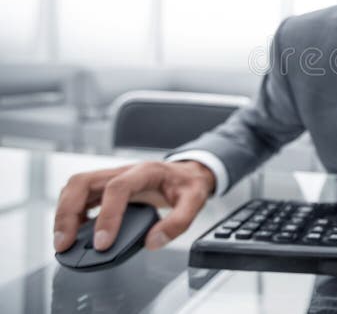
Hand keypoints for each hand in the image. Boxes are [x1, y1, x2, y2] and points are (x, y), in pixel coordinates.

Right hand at [53, 160, 214, 252]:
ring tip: (63, 241)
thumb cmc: (188, 185)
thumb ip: (178, 223)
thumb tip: (153, 243)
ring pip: (76, 187)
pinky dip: (71, 212)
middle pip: (84, 182)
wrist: (188, 173)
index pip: (118, 188)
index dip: (107, 215)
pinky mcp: (106, 187)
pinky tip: (74, 231)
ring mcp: (112, 176)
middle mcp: (124, 171)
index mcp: (146, 172)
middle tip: (65, 243)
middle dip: (68, 212)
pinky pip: (80, 195)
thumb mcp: (195, 201)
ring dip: (64, 212)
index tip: (102, 243)